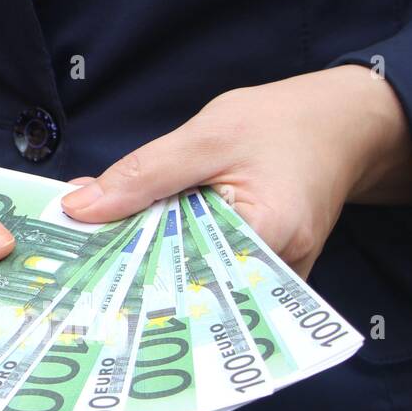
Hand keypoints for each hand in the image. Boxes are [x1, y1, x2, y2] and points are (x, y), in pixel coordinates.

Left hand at [61, 65, 411, 276]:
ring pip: (193, 282)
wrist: (338, 126)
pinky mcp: (261, 274)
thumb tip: (79, 206)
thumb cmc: (279, 125)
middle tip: (72, 271)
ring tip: (96, 263)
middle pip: (184, 284)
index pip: (180, 268)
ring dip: (148, 267)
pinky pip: (207, 273)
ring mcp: (270, 280)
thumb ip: (142, 174)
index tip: (75, 267)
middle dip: (129, 275)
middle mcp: (272, 273)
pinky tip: (136, 250)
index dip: (124, 268)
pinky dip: (173, 259)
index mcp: (265, 236)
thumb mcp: (204, 137)